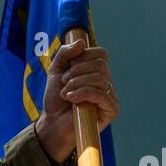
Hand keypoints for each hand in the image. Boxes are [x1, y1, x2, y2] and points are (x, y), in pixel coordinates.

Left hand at [36, 39, 117, 161]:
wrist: (53, 122)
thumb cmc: (56, 99)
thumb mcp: (56, 70)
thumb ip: (65, 53)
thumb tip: (81, 43)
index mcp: (97, 72)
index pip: (101, 54)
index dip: (83, 56)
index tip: (68, 68)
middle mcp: (107, 82)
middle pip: (100, 64)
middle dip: (77, 71)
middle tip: (65, 83)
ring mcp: (111, 96)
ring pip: (99, 78)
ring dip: (77, 84)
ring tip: (66, 94)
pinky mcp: (112, 110)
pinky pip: (102, 94)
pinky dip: (83, 94)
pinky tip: (72, 100)